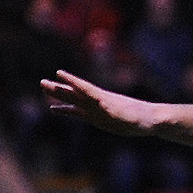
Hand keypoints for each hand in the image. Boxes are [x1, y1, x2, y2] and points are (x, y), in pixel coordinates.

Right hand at [42, 70, 159, 134]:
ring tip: (44, 88)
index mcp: (105, 100)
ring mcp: (96, 109)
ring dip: (59, 95)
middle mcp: (98, 102)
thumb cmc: (144, 118)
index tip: (59, 73)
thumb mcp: (132, 117)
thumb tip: (107, 107)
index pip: (86, 89)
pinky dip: (65, 111)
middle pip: (75, 94)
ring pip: (74, 101)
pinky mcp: (96, 117)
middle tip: (42, 82)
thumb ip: (119, 112)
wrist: (151, 119)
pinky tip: (53, 109)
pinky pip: (77, 113)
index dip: (73, 82)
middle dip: (59, 89)